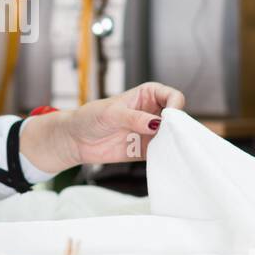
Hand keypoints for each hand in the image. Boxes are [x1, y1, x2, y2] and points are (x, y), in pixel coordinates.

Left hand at [20, 82, 186, 172]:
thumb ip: (134, 118)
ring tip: (166, 149)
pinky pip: (162, 153)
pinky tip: (162, 159)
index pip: (172, 96)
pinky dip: (165, 156)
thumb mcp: (111, 114)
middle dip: (178, 127)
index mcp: (148, 94)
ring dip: (173, 144)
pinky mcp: (146, 150)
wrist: (76, 140)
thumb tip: (156, 123)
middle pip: (177, 118)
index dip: (175, 106)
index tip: (170, 117)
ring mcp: (151, 132)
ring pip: (172, 137)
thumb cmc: (90, 118)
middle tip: (170, 137)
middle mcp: (153, 112)